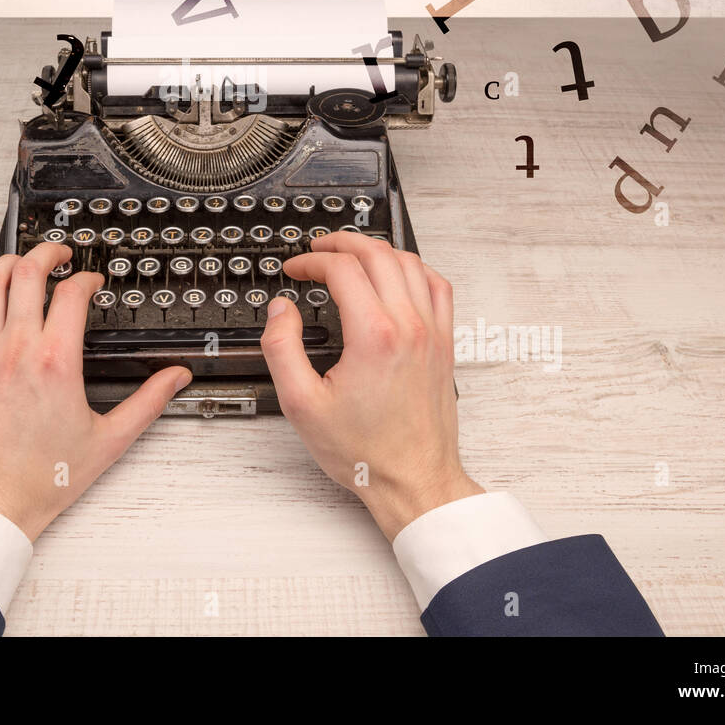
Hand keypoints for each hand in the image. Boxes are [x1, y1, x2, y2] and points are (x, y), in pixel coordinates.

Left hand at [0, 242, 191, 539]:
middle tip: (60, 253)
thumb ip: (147, 403)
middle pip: (27, 272)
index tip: (92, 283)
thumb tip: (174, 379)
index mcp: (56, 362)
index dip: (88, 278)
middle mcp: (16, 349)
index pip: (72, 293)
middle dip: (48, 252)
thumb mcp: (108, 441)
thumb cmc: (38, 480)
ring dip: (9, 264)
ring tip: (23, 263)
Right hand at [260, 232, 482, 539]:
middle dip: (342, 243)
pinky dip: (413, 268)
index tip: (296, 270)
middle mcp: (409, 326)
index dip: (312, 262)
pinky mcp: (444, 344)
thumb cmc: (365, 451)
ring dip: (376, 250)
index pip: (343, 270)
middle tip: (317, 250)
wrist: (414, 480)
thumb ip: (282, 348)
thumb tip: (281, 311)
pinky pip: (437, 286)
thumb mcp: (302, 404)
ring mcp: (432, 332)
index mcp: (374, 336)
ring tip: (350, 254)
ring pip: (409, 263)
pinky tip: (396, 273)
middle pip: (377, 254)